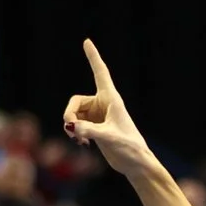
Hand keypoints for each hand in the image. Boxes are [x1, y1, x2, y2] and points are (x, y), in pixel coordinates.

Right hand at [60, 39, 153, 177]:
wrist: (136, 164)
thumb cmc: (129, 148)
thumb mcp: (109, 138)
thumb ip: (90, 131)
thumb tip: (71, 127)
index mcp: (111, 99)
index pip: (100, 73)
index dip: (93, 57)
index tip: (87, 41)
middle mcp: (103, 104)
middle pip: (76, 102)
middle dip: (69, 114)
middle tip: (71, 130)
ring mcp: (98, 116)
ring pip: (74, 114)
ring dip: (72, 126)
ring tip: (79, 140)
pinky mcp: (95, 128)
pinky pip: (77, 124)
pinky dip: (76, 132)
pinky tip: (82, 143)